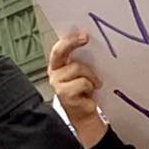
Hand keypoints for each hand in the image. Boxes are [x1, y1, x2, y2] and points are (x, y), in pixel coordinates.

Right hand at [48, 33, 109, 148]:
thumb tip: (89, 42)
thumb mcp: (83, 72)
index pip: (59, 48)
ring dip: (91, 76)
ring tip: (94, 84)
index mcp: (57, 65)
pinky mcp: (64, 94)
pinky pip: (83, 83)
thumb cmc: (85, 91)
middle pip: (60, 52)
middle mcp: (54, 72)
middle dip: (72, 43)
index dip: (70, 40)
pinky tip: (89, 93)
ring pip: (78, 68)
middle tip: (85, 38)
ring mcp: (57, 84)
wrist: (85, 113)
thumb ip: (82, 59)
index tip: (83, 35)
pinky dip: (90, 86)